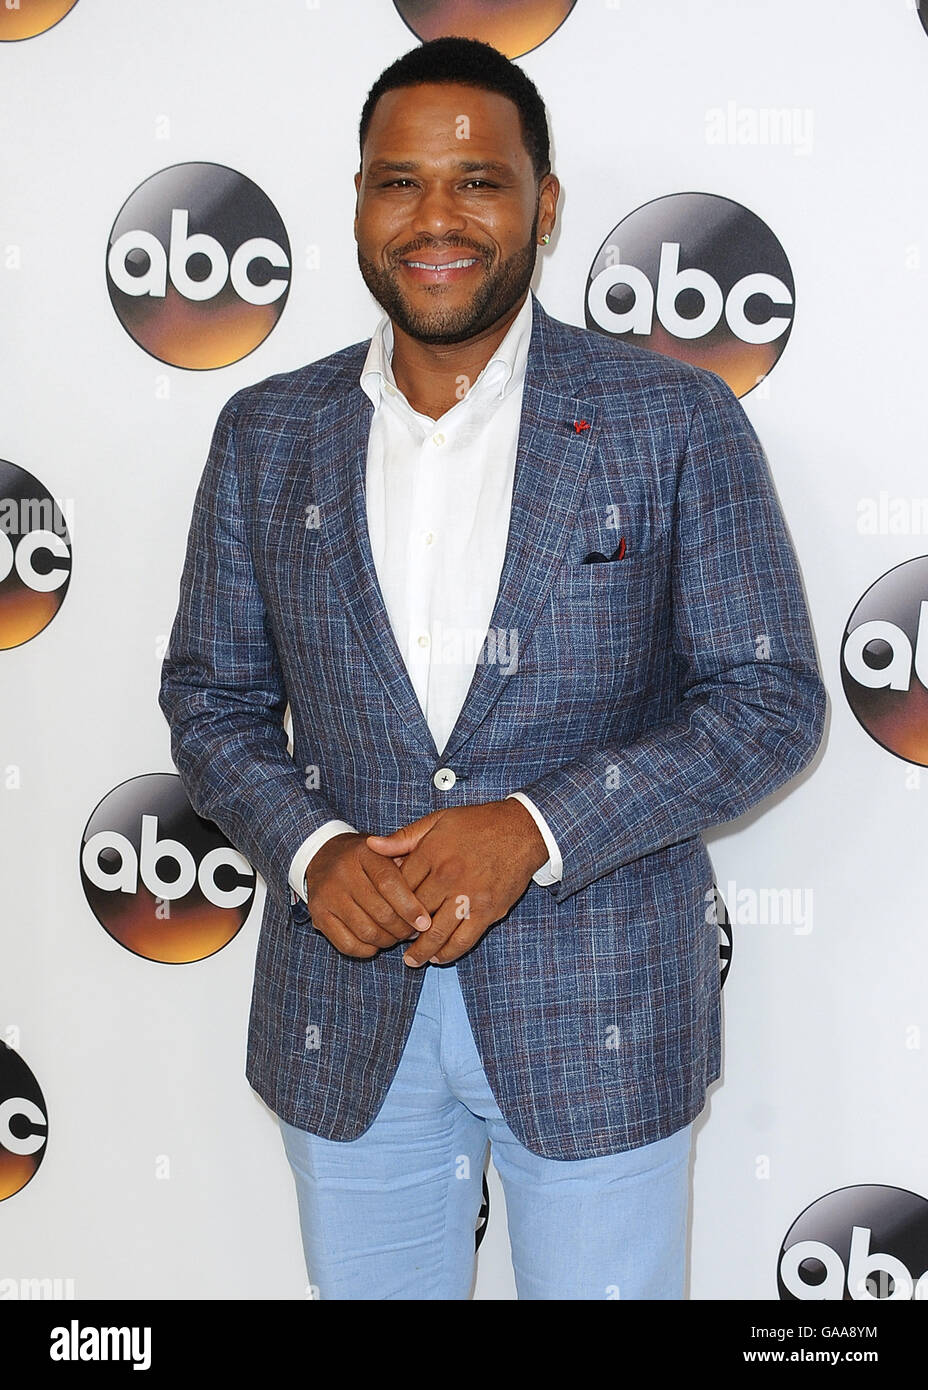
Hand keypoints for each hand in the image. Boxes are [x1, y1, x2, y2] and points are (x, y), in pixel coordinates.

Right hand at [303, 832, 431, 958]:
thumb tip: (429, 896)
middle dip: (402, 929)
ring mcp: (328, 895)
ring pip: (366, 931)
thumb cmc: (365, 858)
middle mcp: (343, 872)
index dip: (410, 907)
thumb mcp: (385, 850)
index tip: (425, 922)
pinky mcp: (318, 914)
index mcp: (364, 852)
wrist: (324, 854)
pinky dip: (367, 950)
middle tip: (414, 932)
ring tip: (397, 936)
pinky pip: (347, 944)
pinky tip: (377, 943)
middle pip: (380, 912)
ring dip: (387, 940)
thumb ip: (407, 864)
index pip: (389, 883)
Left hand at [365, 801, 547, 966]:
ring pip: (436, 933)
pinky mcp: (488, 910)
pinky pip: (464, 940)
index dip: (387, 903)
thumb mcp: (438, 821)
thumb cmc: (478, 823)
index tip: (382, 912)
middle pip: (414, 912)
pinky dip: (448, 953)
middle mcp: (448, 876)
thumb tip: (371, 846)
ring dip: (420, 951)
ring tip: (410, 960)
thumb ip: (404, 837)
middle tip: (392, 940)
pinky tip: (438, 957)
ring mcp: (469, 895)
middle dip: (400, 930)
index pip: (399, 886)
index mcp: (431, 852)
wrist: (522, 830)